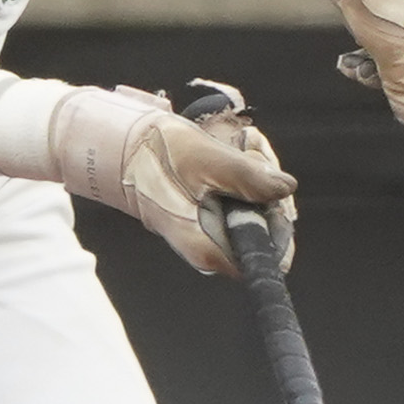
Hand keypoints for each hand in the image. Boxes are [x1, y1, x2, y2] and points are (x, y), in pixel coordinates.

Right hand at [55, 88, 298, 279]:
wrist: (117, 147)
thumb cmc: (154, 155)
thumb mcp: (206, 160)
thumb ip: (249, 177)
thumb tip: (285, 188)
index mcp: (209, 249)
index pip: (266, 255)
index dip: (278, 221)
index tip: (272, 190)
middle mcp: (210, 248)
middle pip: (264, 229)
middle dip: (267, 189)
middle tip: (250, 156)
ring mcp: (208, 232)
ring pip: (254, 211)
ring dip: (255, 178)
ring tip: (237, 149)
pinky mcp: (206, 215)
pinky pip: (239, 200)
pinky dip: (241, 177)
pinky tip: (229, 154)